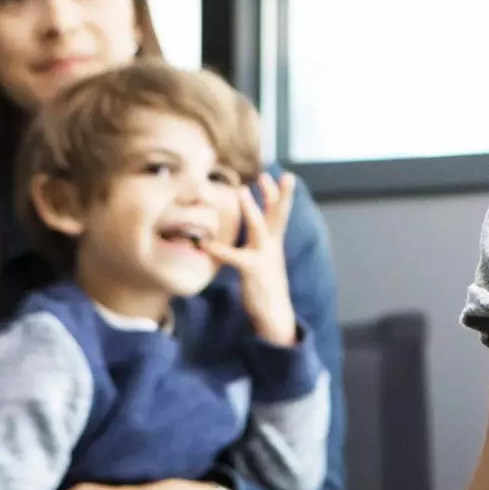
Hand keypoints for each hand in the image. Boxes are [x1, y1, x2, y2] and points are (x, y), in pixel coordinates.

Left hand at [204, 174, 297, 345]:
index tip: (282, 175)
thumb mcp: (266, 259)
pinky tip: (205, 243)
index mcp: (275, 242)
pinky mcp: (252, 271)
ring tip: (241, 191)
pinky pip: (233, 257)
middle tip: (267, 174)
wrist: (275, 315)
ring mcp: (264, 258)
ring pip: (259, 228)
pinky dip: (219, 249)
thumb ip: (260, 242)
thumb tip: (253, 231)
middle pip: (277, 214)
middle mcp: (272, 246)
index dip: (281, 194)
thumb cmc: (266, 285)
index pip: (280, 213)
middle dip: (276, 194)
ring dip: (250, 209)